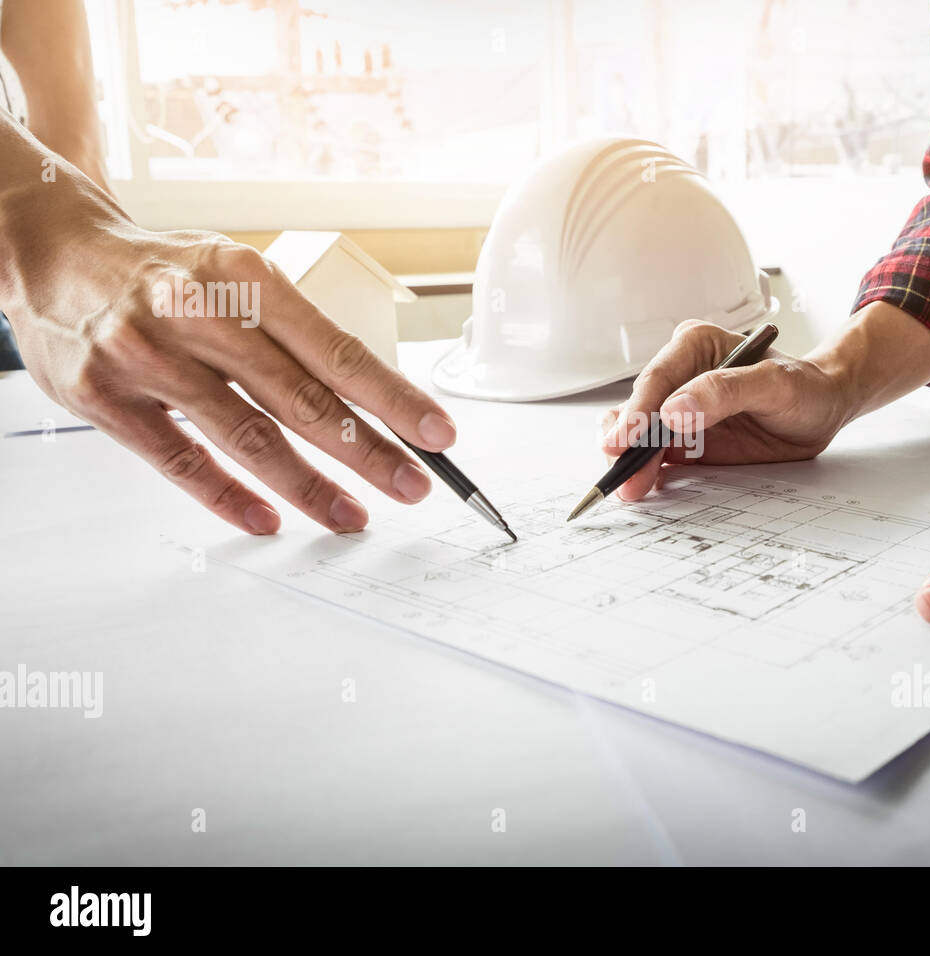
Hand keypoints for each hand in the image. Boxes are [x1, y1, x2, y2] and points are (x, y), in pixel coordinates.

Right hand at [7, 173, 455, 534]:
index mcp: (243, 279)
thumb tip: (371, 402)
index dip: (393, 399)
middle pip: (301, 399)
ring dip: (309, 486)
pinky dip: (229, 496)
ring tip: (352, 514)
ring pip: (247, 437)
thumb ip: (293, 334)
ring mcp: (148, 358)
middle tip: (411, 486)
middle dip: (367, 451)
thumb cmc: (164, 273)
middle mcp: (198, 315)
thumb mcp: (235, 277)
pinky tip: (269, 518)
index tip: (436, 434)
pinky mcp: (106, 399)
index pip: (337, 350)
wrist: (53, 252)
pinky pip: (181, 461)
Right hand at [598, 320, 854, 499]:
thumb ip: (725, 391)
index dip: (636, 411)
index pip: (657, 379)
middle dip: (627, 443)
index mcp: (696, 346)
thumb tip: (675, 410)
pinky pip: (653, 454)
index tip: (624, 439)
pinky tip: (641, 485)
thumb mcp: (774, 384)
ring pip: (637, 433)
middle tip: (623, 475)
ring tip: (629, 486)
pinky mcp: (683, 438)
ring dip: (630, 460)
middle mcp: (681, 375)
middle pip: (639, 409)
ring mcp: (678, 408)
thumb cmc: (804, 387)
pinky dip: (644, 470)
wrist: (822, 408)